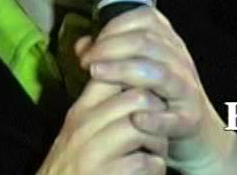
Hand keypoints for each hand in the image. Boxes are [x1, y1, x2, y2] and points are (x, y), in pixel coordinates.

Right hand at [37, 78, 167, 173]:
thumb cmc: (75, 166)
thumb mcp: (78, 131)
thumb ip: (98, 106)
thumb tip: (121, 73)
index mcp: (80, 111)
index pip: (111, 72)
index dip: (138, 76)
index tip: (152, 91)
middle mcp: (83, 126)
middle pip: (136, 97)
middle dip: (158, 112)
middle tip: (160, 128)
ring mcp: (93, 152)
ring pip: (143, 127)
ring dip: (159, 142)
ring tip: (156, 153)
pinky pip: (146, 162)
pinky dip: (156, 168)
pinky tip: (150, 172)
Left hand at [76, 7, 236, 174]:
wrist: (197, 136)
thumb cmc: (157, 99)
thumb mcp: (134, 71)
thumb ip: (108, 55)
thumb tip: (82, 44)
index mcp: (167, 43)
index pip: (144, 19)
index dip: (114, 27)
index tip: (91, 46)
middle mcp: (179, 61)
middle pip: (146, 42)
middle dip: (110, 48)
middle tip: (86, 62)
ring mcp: (186, 89)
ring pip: (159, 73)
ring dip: (123, 71)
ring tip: (96, 76)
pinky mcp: (190, 120)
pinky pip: (172, 117)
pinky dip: (153, 118)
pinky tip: (133, 119)